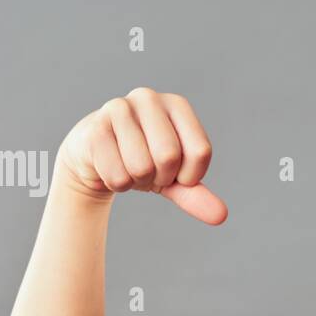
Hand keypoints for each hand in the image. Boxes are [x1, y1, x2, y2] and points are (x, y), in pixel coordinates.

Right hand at [54, 87, 226, 224]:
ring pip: (141, 167)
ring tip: (129, 167)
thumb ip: (197, 195)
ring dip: (137, 181)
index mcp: (177, 105)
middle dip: (160, 178)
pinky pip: (117, 175)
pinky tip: (110, 167)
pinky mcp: (95, 127)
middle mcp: (149, 98)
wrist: (94, 158)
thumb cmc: (143, 161)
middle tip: (149, 171)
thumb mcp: (174, 180)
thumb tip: (221, 216)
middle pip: (169, 156)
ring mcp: (119, 108)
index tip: (176, 174)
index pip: (200, 151)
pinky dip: (118, 183)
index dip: (189, 176)